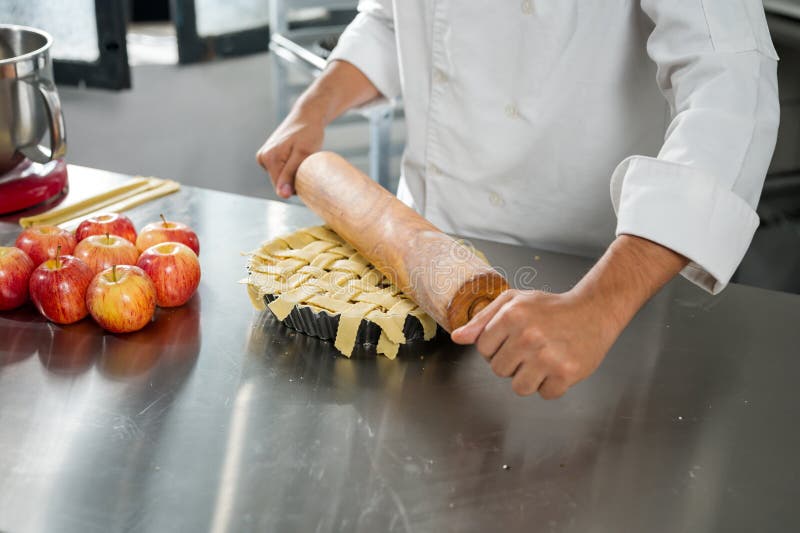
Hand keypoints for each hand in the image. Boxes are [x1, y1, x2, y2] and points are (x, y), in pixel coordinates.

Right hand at [256, 110, 324, 198]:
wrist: (306, 116)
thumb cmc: (308, 133)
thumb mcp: (303, 154)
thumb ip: (290, 174)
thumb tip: (282, 195)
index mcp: (269, 158)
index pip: (281, 188)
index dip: (297, 185)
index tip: (308, 173)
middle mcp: (262, 157)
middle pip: (279, 183)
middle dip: (294, 179)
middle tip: (306, 164)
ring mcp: (263, 156)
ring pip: (280, 177)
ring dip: (292, 173)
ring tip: (301, 158)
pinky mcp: (267, 156)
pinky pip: (280, 171)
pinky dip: (290, 168)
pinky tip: (295, 157)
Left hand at [451, 289, 623, 398]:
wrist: (593, 310)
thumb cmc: (550, 307)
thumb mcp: (513, 301)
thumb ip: (482, 319)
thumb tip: (457, 338)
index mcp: (511, 316)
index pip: (482, 349)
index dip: (495, 346)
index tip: (512, 339)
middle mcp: (528, 336)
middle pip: (498, 370)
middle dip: (511, 362)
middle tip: (530, 347)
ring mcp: (548, 357)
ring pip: (518, 388)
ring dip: (529, 377)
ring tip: (542, 359)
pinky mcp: (566, 373)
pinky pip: (545, 394)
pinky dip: (551, 385)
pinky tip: (557, 365)